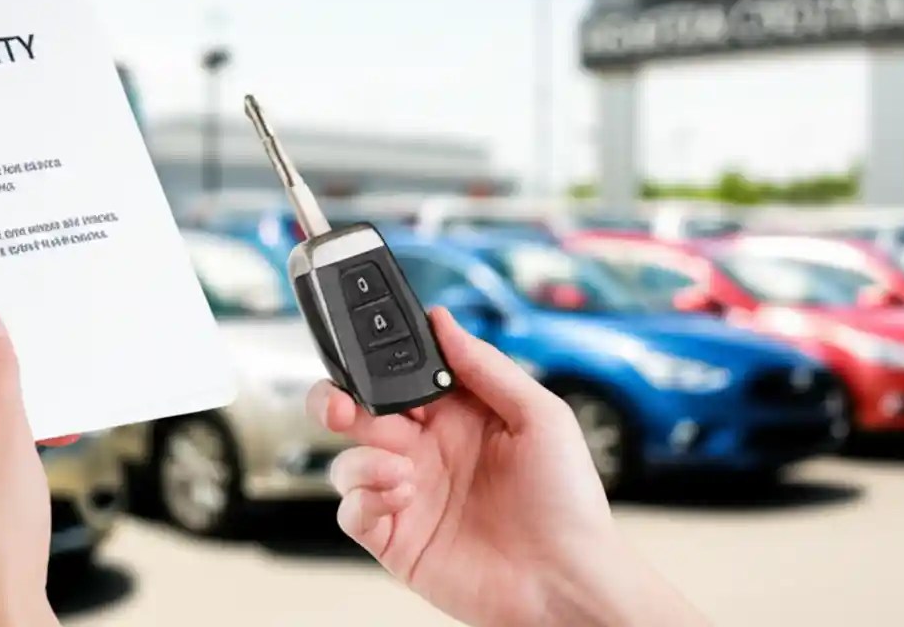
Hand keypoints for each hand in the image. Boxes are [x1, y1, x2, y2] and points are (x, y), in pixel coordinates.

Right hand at [309, 307, 709, 626]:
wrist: (567, 582)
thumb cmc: (568, 503)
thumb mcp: (540, 415)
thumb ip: (485, 365)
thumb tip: (442, 320)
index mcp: (457, 416)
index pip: (399, 375)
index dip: (376, 362)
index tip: (365, 350)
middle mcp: (426, 451)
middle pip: (356, 413)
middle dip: (335, 399)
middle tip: (340, 404)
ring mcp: (407, 494)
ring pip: (346, 460)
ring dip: (362, 459)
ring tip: (402, 473)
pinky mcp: (395, 538)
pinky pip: (350, 510)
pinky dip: (363, 498)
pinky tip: (400, 498)